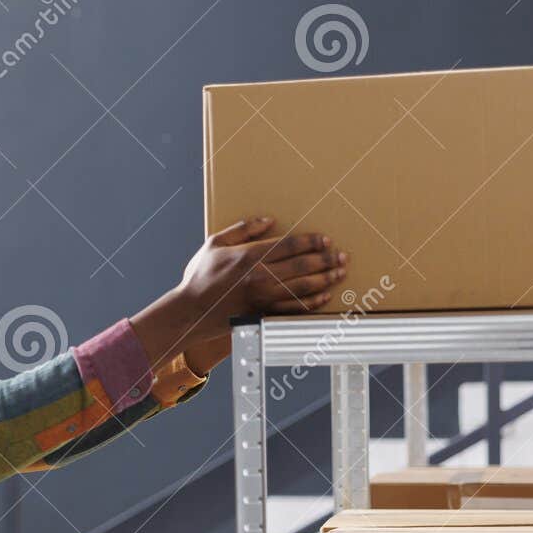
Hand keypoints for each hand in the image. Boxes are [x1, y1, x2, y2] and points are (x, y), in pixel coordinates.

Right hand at [178, 216, 347, 339]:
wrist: (190, 311)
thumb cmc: (200, 277)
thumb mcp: (215, 244)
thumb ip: (242, 229)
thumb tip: (267, 220)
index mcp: (250, 256)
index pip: (290, 245)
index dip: (312, 241)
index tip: (325, 240)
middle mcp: (261, 276)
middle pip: (304, 265)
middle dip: (326, 259)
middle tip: (341, 256)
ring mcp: (264, 296)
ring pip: (304, 286)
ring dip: (326, 278)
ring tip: (339, 273)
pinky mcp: (264, 312)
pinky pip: (295, 307)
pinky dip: (313, 302)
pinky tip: (324, 295)